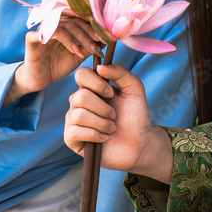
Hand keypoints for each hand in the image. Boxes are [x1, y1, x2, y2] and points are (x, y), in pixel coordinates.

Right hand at [4, 12, 102, 104]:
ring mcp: (41, 29)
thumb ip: (89, 46)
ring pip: (62, 26)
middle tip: (98, 42)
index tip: (106, 34)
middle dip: (87, 31)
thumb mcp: (78, 55)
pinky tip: (73, 50)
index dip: (93, 24)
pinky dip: (62, 39)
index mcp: (63, 25)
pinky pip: (45, 33)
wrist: (40, 80)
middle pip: (72, 21)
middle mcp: (52, 23)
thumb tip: (107, 38)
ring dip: (77, 37)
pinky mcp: (31, 38)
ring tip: (85, 50)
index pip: (79, 18)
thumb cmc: (58, 65)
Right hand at [64, 63, 172, 181]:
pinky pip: (75, 132)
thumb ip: (120, 72)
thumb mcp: (134, 88)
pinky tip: (104, 138)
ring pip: (78, 115)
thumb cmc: (135, 116)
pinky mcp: (71, 138)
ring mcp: (73, 120)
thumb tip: (99, 67)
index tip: (111, 93)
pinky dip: (94, 135)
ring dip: (101, 123)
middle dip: (103, 108)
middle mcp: (79, 102)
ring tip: (112, 128)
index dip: (96, 83)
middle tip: (114, 116)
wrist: (139, 144)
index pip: (81, 74)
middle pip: (80, 96)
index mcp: (91, 88)